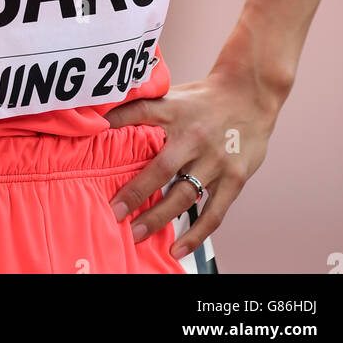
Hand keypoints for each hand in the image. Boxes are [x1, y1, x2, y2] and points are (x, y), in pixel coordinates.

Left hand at [103, 69, 282, 262]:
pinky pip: (213, 212)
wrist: (250, 94)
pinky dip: (196, 234)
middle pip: (161, 168)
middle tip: (113, 213)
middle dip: (135, 193)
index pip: (139, 113)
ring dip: (158, 218)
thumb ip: (144, 108)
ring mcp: (215, 160)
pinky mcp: (234, 179)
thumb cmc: (204, 98)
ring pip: (184, 195)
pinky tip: (178, 248)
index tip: (91, 144)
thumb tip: (104, 118)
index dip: (116, 124)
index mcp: (174, 111)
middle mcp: (194, 137)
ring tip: (136, 235)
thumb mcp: (173, 95)